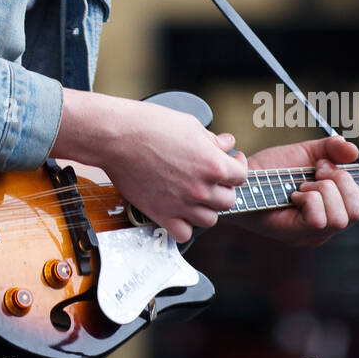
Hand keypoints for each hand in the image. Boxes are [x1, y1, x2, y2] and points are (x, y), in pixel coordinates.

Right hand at [104, 107, 247, 244]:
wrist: (116, 136)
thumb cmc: (149, 125)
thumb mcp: (190, 124)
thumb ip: (212, 140)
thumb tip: (226, 144)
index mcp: (213, 164)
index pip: (241, 176)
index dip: (238, 166)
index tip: (232, 161)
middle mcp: (200, 188)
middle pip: (228, 200)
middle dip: (224, 187)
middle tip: (214, 179)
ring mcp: (181, 204)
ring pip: (210, 220)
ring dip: (207, 208)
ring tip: (198, 196)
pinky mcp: (161, 214)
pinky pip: (184, 233)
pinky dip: (185, 226)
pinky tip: (181, 211)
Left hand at [236, 135, 358, 245]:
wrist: (242, 178)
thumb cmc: (272, 170)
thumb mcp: (306, 153)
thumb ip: (331, 148)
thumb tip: (352, 149)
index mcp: (332, 208)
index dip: (349, 179)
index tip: (324, 166)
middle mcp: (325, 226)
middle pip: (357, 211)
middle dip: (339, 184)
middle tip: (315, 175)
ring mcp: (311, 234)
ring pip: (340, 218)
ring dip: (322, 192)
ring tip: (301, 186)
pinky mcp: (295, 234)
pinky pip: (319, 220)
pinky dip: (310, 200)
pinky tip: (294, 195)